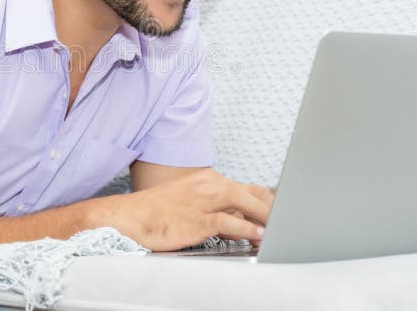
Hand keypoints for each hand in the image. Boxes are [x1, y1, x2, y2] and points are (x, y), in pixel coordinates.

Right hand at [112, 169, 273, 251]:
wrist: (130, 217)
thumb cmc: (157, 213)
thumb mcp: (189, 204)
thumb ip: (216, 210)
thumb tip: (242, 223)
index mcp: (206, 180)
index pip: (245, 186)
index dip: (266, 200)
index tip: (278, 212)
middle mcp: (206, 186)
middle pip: (250, 191)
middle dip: (271, 207)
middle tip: (286, 222)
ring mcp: (201, 201)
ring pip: (243, 200)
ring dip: (265, 215)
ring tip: (279, 228)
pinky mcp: (196, 219)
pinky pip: (227, 221)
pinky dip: (246, 228)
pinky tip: (258, 235)